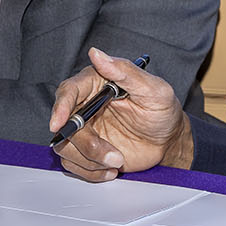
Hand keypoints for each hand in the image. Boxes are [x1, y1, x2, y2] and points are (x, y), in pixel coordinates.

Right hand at [48, 48, 192, 180]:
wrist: (167, 141)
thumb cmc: (163, 111)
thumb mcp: (153, 90)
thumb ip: (125, 71)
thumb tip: (96, 53)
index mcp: (98, 83)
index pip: (69, 90)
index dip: (61, 107)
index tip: (58, 124)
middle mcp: (86, 105)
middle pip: (65, 124)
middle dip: (86, 144)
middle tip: (113, 155)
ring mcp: (85, 129)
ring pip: (65, 146)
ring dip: (91, 160)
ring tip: (118, 161)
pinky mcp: (85, 150)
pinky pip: (72, 163)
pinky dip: (91, 171)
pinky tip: (112, 168)